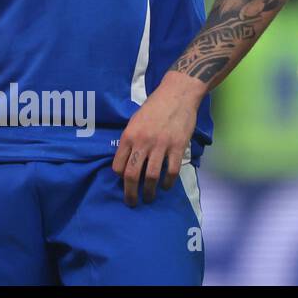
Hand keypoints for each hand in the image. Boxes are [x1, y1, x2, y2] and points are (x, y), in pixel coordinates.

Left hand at [111, 70, 204, 205]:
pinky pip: (171, 171)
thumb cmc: (153, 107)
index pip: (119, 164)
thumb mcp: (134, 121)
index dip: (120, 177)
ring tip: (149, 198)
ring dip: (150, 191)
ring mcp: (161, 146)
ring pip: (152, 176)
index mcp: (129, 136)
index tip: (123, 183)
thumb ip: (130, 140)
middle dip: (130, 192)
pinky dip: (168, 182)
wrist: (177, 95)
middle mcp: (142, 142)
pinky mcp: (178, 147)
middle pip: (133, 174)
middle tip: (132, 202)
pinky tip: (165, 186)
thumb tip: (126, 159)